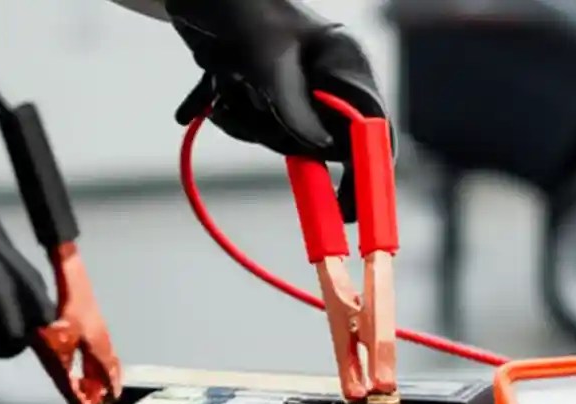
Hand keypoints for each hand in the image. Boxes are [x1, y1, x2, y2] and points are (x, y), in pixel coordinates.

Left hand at [166, 0, 391, 221]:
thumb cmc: (237, 5)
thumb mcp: (266, 60)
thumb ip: (294, 108)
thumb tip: (318, 150)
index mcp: (343, 59)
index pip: (370, 123)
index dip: (365, 169)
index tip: (349, 211)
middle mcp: (323, 73)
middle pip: (319, 138)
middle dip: (278, 135)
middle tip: (248, 108)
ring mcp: (290, 81)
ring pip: (279, 135)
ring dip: (244, 122)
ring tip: (224, 90)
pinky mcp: (256, 85)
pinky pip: (248, 122)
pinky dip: (225, 116)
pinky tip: (205, 98)